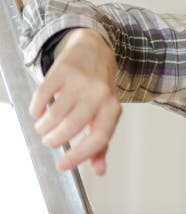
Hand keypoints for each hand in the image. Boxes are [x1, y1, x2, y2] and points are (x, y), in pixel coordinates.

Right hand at [28, 28, 121, 175]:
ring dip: (43, 127)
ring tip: (44, 125)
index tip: (61, 166)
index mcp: (113, 108)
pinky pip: (42, 97)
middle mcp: (99, 94)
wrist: (94, 51)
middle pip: (71, 128)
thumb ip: (101, 143)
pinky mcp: (62, 70)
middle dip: (53, 140)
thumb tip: (99, 170)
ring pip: (54, 115)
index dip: (79, 156)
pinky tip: (39, 110)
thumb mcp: (105, 114)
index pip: (99, 138)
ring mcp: (81, 81)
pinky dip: (36, 109)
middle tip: (49, 140)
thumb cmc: (99, 89)